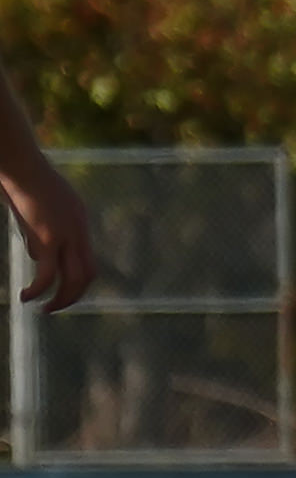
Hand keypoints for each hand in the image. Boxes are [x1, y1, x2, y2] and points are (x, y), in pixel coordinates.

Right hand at [3, 156, 93, 312]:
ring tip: (43, 308)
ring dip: (60, 299)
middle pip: (86, 274)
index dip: (80, 283)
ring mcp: (66, 237)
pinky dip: (39, 289)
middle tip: (55, 308)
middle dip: (73, 296)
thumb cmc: (29, 183)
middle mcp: (78, 233)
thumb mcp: (47, 209)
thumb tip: (39, 255)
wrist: (25, 170)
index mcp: (79, 225)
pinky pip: (48, 274)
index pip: (89, 263)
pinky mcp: (48, 239)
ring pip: (72, 278)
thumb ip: (47, 232)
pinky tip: (26, 296)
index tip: (65, 293)